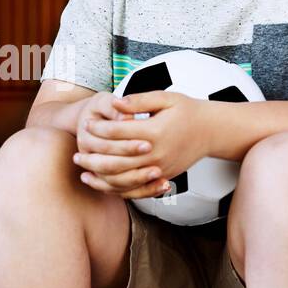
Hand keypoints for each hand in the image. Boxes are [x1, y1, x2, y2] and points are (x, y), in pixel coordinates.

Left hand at [75, 91, 211, 199]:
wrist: (211, 131)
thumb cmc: (187, 110)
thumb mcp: (166, 97)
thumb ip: (139, 100)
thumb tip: (115, 103)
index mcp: (155, 132)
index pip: (119, 132)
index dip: (99, 127)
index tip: (86, 122)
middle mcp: (156, 154)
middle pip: (116, 160)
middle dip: (92, 156)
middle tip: (75, 152)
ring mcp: (159, 169)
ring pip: (122, 178)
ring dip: (99, 175)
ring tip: (82, 168)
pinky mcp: (161, 177)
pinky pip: (134, 189)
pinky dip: (114, 188)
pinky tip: (99, 183)